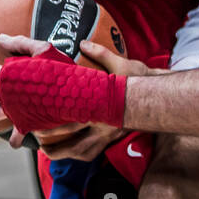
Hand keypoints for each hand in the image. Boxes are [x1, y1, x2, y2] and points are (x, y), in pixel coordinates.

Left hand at [0, 33, 53, 146]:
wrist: (73, 93)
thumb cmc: (59, 69)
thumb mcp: (42, 48)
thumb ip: (20, 43)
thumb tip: (0, 38)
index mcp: (9, 75)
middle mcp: (7, 94)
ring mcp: (14, 110)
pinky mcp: (26, 122)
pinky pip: (17, 134)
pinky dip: (14, 139)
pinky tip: (13, 143)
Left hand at [39, 40, 161, 156]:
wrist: (160, 96)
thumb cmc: (140, 79)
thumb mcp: (122, 64)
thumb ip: (101, 53)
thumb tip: (83, 43)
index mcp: (104, 111)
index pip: (75, 123)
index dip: (56, 128)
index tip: (39, 128)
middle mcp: (106, 128)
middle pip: (77, 145)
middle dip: (56, 148)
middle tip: (38, 144)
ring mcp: (111, 135)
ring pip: (86, 153)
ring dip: (67, 155)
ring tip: (49, 153)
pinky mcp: (115, 137)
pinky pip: (95, 152)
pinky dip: (81, 154)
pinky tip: (72, 153)